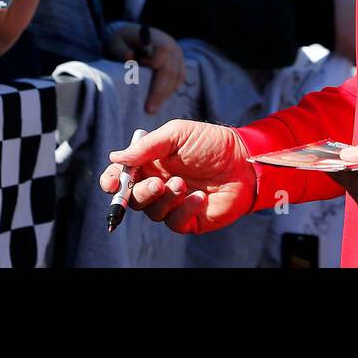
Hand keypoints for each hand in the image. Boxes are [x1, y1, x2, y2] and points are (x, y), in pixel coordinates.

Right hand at [99, 120, 255, 233]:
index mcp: (152, 164)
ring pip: (153, 212)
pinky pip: (175, 223)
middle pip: (133, 198)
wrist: (245, 160)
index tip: (112, 183)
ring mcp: (174, 203)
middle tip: (158, 184)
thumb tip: (115, 158)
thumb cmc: (212, 143)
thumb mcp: (178, 134)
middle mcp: (159, 184)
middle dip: (139, 193)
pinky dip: (184, 210)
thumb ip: (147, 146)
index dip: (112, 182)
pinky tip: (200, 197)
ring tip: (184, 184)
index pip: (122, 177)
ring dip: (166, 199)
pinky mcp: (190, 219)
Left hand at [104, 23, 184, 113]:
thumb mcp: (116, 43)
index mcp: (157, 38)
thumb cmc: (123, 42)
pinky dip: (170, 90)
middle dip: (160, 91)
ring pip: (177, 76)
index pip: (163, 50)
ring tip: (152, 109)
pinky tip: (160, 100)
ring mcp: (178, 55)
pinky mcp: (179, 64)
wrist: (134, 37)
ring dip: (166, 94)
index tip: (139, 77)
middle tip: (149, 109)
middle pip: (171, 69)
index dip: (154, 64)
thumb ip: (120, 49)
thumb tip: (128, 56)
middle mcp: (172, 45)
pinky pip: (179, 78)